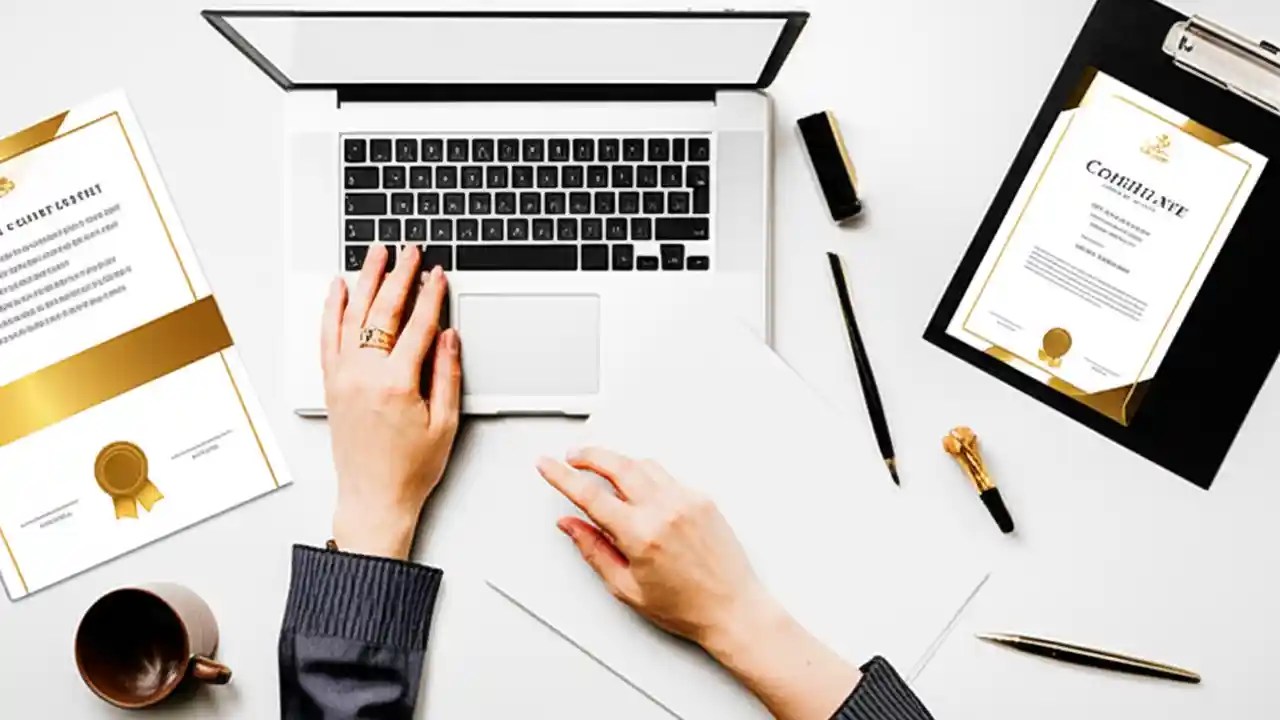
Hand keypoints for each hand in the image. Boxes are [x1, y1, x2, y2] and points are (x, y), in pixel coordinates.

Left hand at [322, 244, 461, 559]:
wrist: (373, 498)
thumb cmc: (410, 469)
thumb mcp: (445, 423)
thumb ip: (448, 373)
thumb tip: (450, 335)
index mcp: (398, 384)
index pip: (418, 325)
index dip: (432, 295)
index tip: (439, 274)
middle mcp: (365, 375)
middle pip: (384, 311)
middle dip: (400, 276)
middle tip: (410, 251)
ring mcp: (344, 377)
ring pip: (352, 315)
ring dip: (365, 280)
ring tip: (376, 254)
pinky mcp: (332, 384)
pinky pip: (328, 336)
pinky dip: (332, 308)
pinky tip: (339, 288)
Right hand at [538, 448, 861, 719]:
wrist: (733, 609)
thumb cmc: (685, 606)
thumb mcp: (626, 586)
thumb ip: (593, 550)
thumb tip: (571, 525)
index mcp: (641, 534)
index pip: (590, 495)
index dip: (562, 477)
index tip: (547, 466)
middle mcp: (665, 510)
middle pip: (617, 464)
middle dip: (588, 455)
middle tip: (571, 458)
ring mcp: (687, 500)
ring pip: (643, 464)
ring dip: (618, 461)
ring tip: (602, 469)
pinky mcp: (702, 499)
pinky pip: (667, 476)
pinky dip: (646, 474)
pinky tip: (639, 487)